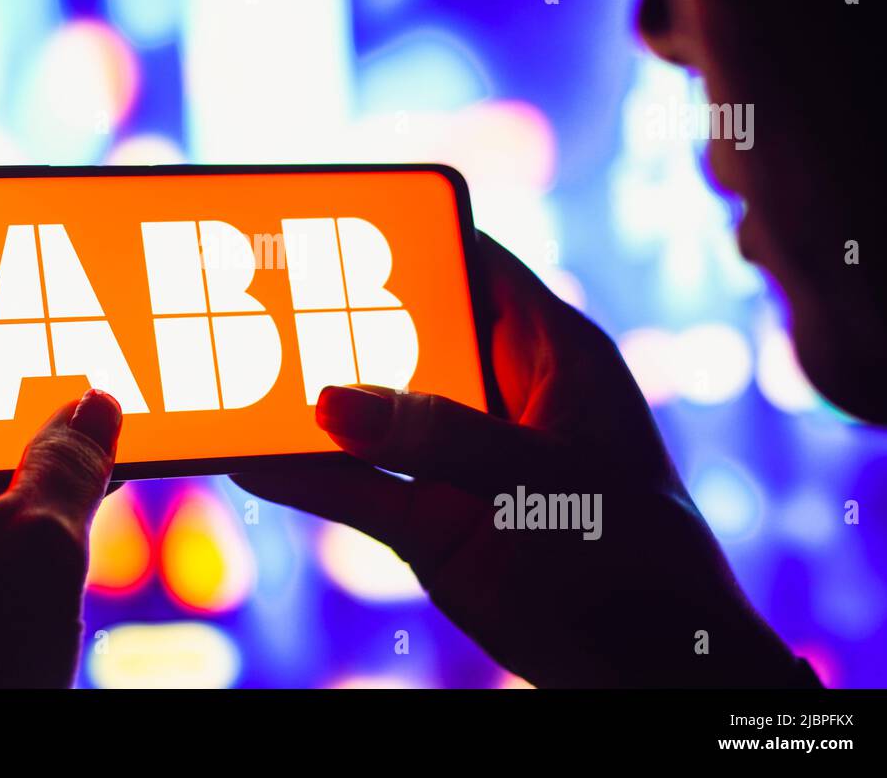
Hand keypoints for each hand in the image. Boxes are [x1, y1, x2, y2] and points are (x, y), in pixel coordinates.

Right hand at [235, 235, 810, 686]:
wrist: (650, 671)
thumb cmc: (634, 556)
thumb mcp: (543, 476)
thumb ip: (439, 435)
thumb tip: (329, 403)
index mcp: (552, 352)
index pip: (474, 262)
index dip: (410, 232)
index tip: (335, 217)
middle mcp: (498, 397)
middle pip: (407, 336)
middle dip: (341, 316)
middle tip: (260, 291)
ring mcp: (460, 462)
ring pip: (372, 417)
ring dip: (312, 401)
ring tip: (237, 372)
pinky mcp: (432, 526)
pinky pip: (356, 490)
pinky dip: (306, 476)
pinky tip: (248, 457)